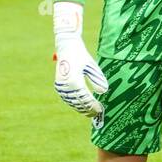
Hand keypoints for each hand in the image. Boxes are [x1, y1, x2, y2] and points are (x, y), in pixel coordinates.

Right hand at [52, 2, 108, 117]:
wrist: (67, 47)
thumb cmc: (82, 56)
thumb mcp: (92, 66)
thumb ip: (97, 79)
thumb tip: (103, 92)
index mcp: (74, 81)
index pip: (85, 98)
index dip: (93, 105)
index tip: (100, 110)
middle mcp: (65, 85)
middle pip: (78, 102)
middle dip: (88, 109)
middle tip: (97, 114)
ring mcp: (60, 86)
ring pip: (71, 102)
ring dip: (81, 108)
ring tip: (90, 113)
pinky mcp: (59, 85)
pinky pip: (67, 98)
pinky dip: (74, 103)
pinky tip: (81, 107)